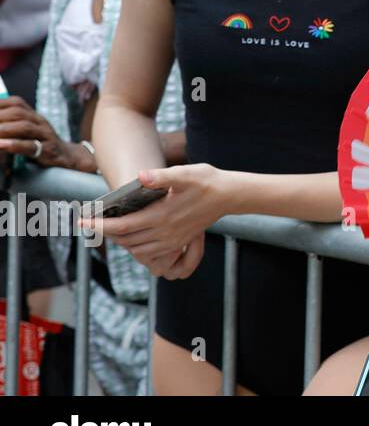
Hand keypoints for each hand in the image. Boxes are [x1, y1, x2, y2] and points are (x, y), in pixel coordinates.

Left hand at [0, 97, 92, 170]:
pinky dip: (15, 145)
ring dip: (4, 129)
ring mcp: (46, 135)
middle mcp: (40, 122)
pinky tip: (2, 145)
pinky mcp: (48, 150)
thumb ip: (11, 124)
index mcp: (33, 115)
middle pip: (19, 113)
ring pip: (25, 127)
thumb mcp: (27, 130)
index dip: (0, 105)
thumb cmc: (40, 143)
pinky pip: (32, 146)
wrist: (67, 156)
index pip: (16, 103)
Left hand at [83, 164, 226, 278]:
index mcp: (162, 216)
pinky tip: (130, 237)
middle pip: (124, 239)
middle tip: (89, 222)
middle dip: (104, 232)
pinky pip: (149, 252)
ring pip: (135, 248)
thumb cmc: (207, 181)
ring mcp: (172, 240)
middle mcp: (165, 232)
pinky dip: (134, 247)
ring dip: (118, 240)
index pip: (122, 226)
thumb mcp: (185, 173)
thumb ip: (162, 176)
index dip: (99, 224)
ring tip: (106, 228)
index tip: (82, 220)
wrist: (229, 195)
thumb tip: (141, 175)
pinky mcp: (178, 242)